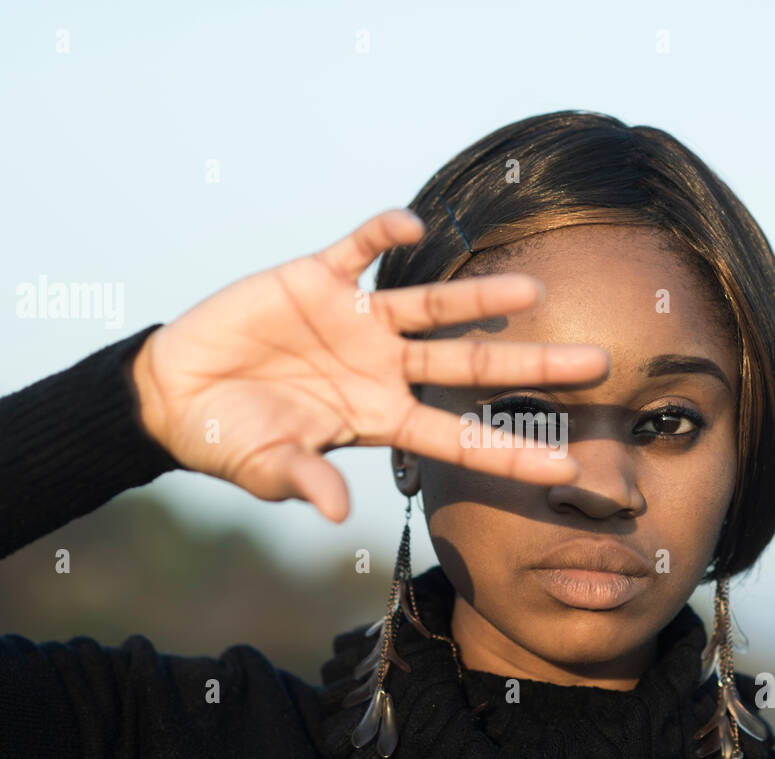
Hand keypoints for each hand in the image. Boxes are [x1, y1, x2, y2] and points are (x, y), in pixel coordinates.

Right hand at [130, 208, 608, 521]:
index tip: (569, 463)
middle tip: (598, 363)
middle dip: (533, 364)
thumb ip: (304, 482)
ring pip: (432, 305)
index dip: (512, 451)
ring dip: (479, 296)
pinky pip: (359, 251)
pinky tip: (412, 227)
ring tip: (534, 287)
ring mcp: (355, 323)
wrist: (176, 389)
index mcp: (379, 418)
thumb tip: (341, 515)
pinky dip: (383, 236)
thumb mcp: (265, 466)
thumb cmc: (227, 438)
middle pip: (471, 364)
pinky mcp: (316, 279)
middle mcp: (383, 368)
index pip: (460, 437)